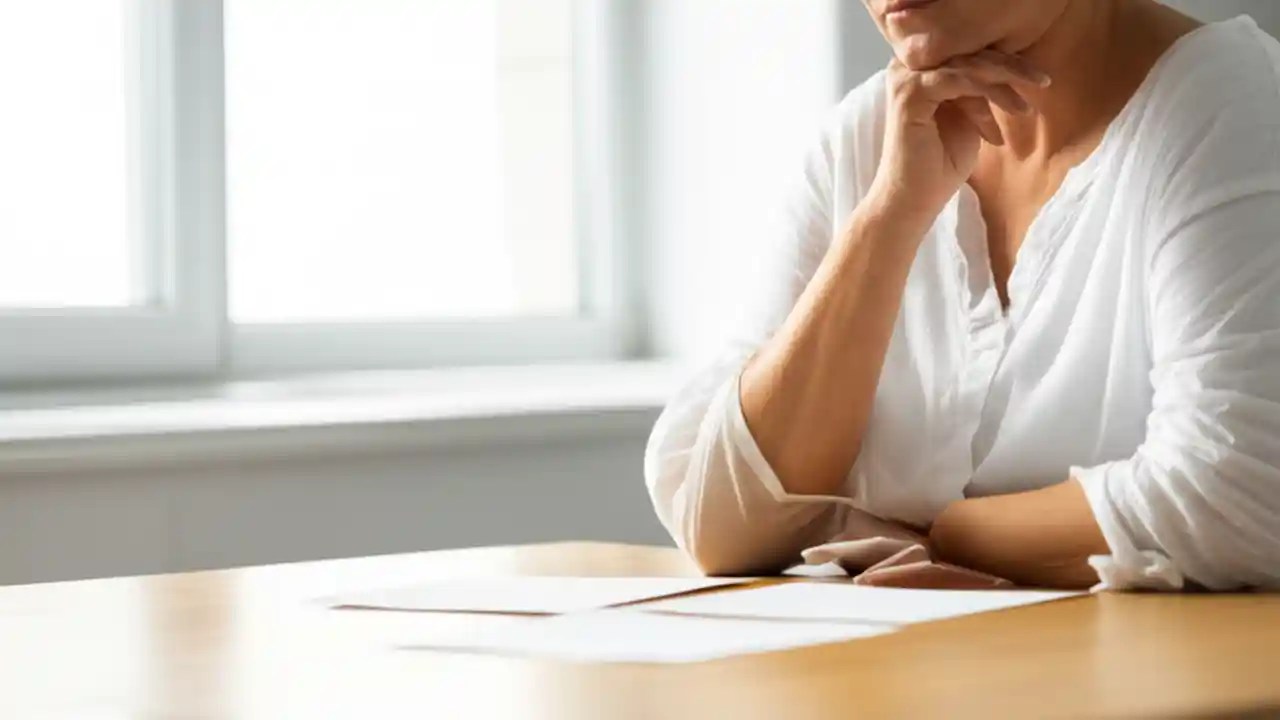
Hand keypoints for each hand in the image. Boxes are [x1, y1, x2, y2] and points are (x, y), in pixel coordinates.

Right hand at [869, 50, 1049, 226]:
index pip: (967, 54)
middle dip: (1010, 67)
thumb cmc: (939, 166)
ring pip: (966, 64)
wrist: (913, 201)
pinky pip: (958, 79)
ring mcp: (905, 79)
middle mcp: (907, 69)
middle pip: (968, 53)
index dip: (1004, 63)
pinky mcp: (909, 94)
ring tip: (1026, 107)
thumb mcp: (968, 120)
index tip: (1037, 81)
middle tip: (1043, 81)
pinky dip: (988, 91)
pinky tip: (1011, 108)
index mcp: (920, 72)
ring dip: (1004, 81)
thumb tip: (1006, 74)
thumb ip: (978, 93)